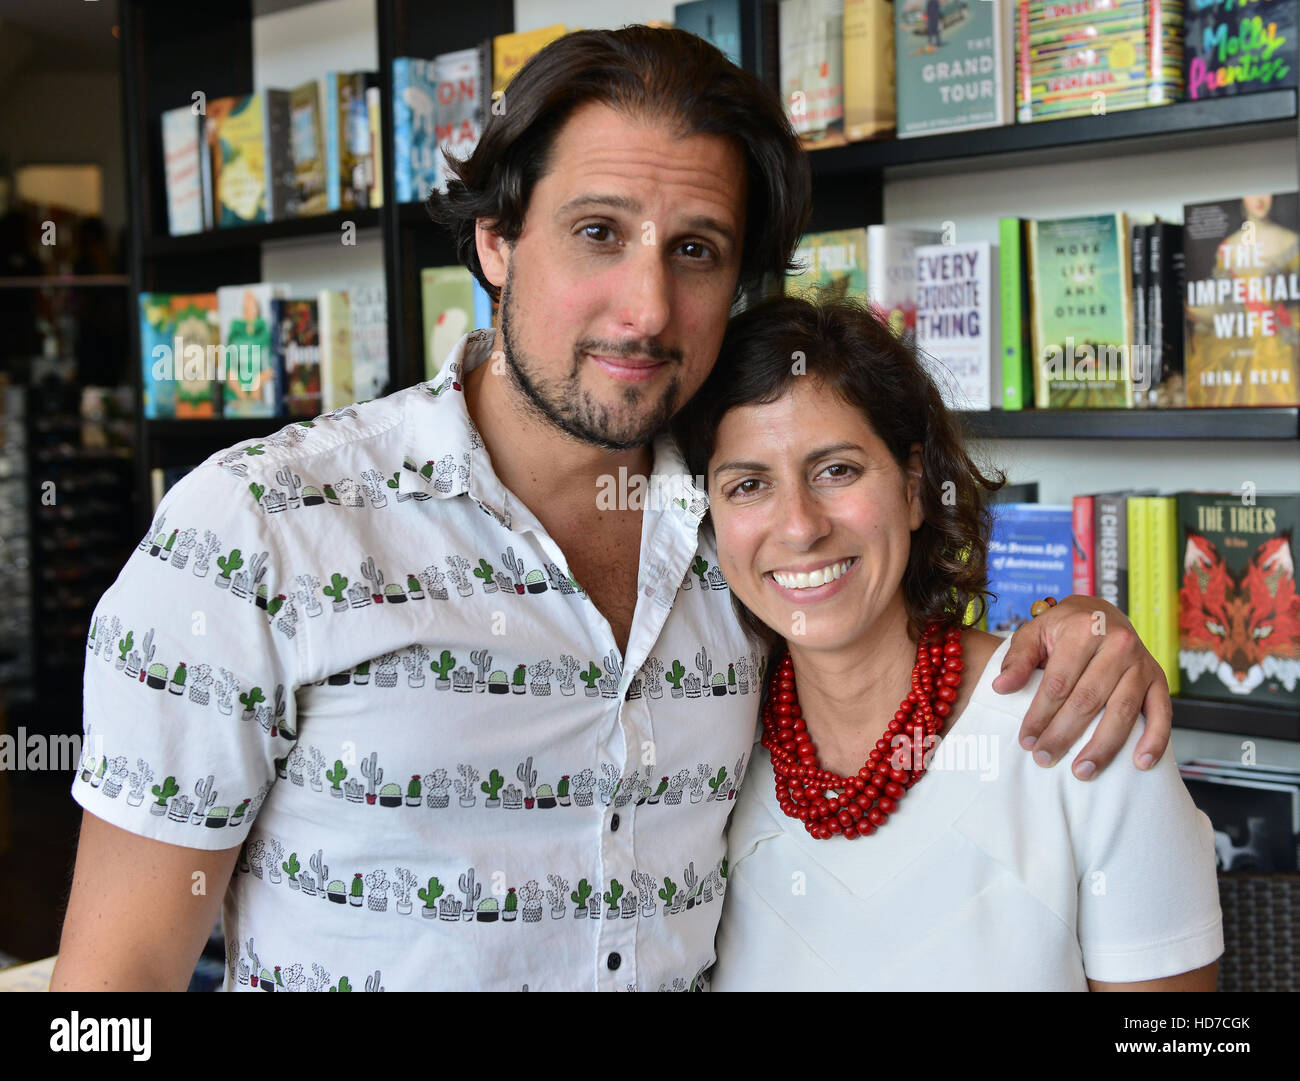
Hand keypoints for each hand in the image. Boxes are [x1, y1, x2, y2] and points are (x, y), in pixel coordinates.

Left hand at [992, 595, 1171, 778]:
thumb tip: (1001, 688)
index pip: (1058, 682)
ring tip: (1082, 771)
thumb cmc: (1063, 628)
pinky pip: (1163, 713)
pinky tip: (1141, 763)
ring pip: (1123, 711)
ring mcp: (1143, 663)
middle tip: (1044, 759)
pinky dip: (1155, 740)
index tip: (1026, 740)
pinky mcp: (1160, 679)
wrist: (1101, 613)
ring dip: (1103, 746)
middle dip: (1064, 734)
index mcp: (1085, 629)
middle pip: (1088, 699)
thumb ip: (1017, 660)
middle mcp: (1119, 644)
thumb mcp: (1034, 633)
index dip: (1040, 715)